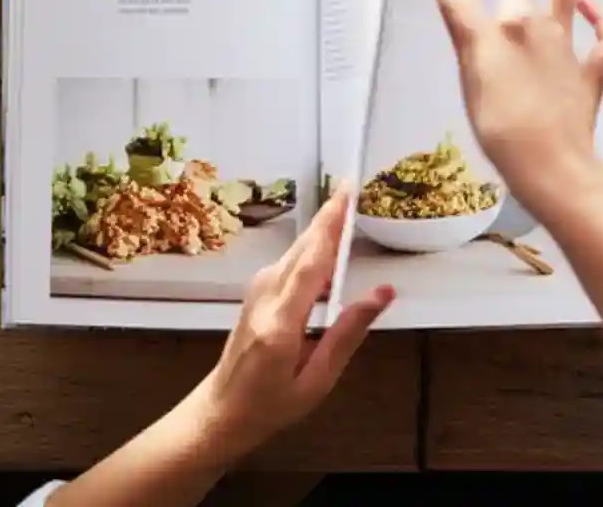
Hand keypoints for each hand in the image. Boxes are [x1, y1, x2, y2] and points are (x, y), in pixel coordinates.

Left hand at [191, 187, 393, 457]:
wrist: (219, 413)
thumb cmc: (271, 404)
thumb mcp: (318, 379)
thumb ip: (348, 332)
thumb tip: (382, 293)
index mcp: (281, 321)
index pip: (312, 261)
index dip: (332, 224)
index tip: (349, 193)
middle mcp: (265, 296)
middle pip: (304, 247)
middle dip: (330, 217)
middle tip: (356, 189)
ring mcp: (257, 291)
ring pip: (297, 251)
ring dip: (323, 231)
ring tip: (350, 210)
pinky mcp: (257, 292)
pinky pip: (291, 262)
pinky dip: (314, 250)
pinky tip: (330, 250)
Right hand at [428, 0, 602, 214]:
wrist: (553, 168)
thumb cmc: (505, 125)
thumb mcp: (471, 62)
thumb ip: (458, 8)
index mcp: (505, 21)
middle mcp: (536, 25)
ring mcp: (566, 49)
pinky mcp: (587, 76)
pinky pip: (602, 38)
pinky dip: (596, 16)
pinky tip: (585, 6)